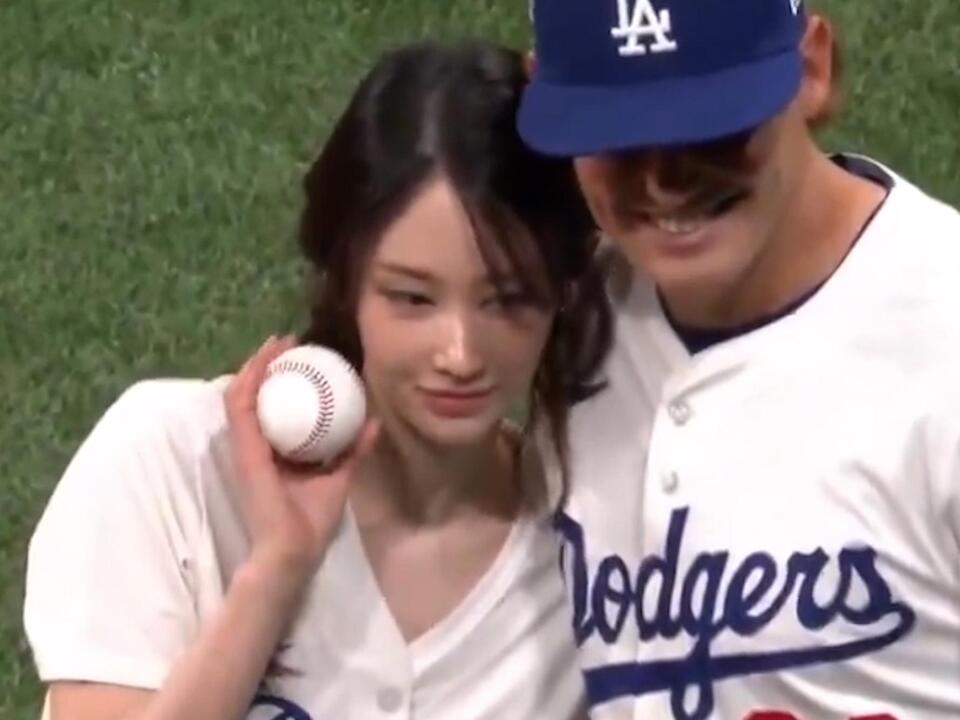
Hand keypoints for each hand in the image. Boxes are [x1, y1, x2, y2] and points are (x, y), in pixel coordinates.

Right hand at [224, 335, 378, 581]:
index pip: (275, 408)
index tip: (302, 358)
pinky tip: (263, 362)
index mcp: (277, 452)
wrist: (294, 549)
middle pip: (257, 396)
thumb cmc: (311, 521)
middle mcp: (258, 445)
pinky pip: (241, 406)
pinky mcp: (243, 449)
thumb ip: (352, 451)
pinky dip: (249, 381)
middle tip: (287, 342)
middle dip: (268, 365)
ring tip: (276, 342)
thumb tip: (373, 423)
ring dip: (257, 365)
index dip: (283, 381)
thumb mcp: (339, 477)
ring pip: (243, 394)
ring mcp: (247, 446)